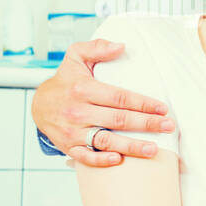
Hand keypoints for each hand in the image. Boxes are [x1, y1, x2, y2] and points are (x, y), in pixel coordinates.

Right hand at [31, 39, 173, 166]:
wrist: (37, 105)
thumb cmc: (65, 81)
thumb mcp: (76, 58)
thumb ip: (96, 48)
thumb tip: (121, 46)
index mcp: (83, 89)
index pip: (119, 97)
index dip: (143, 104)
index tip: (162, 108)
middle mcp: (78, 111)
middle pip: (118, 120)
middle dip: (146, 124)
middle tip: (168, 126)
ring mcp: (72, 131)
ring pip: (105, 141)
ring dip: (131, 147)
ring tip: (153, 149)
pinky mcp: (68, 146)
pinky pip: (86, 157)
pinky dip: (101, 160)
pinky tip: (119, 159)